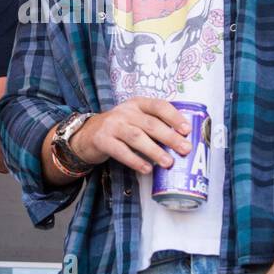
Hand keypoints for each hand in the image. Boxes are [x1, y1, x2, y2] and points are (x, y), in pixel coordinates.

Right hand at [69, 97, 190, 173]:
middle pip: (150, 124)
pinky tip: (146, 169)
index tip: (187, 129)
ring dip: (154, 150)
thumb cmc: (119, 128)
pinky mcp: (102, 140)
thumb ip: (154, 124)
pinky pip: (121, 151)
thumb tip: (181, 141)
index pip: (158, 106)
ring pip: (137, 137)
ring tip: (168, 162)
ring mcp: (112, 125)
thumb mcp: (135, 119)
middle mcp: (125, 112)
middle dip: (170, 137)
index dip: (174, 117)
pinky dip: (135, 161)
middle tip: (185, 149)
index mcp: (137, 104)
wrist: (87, 134)